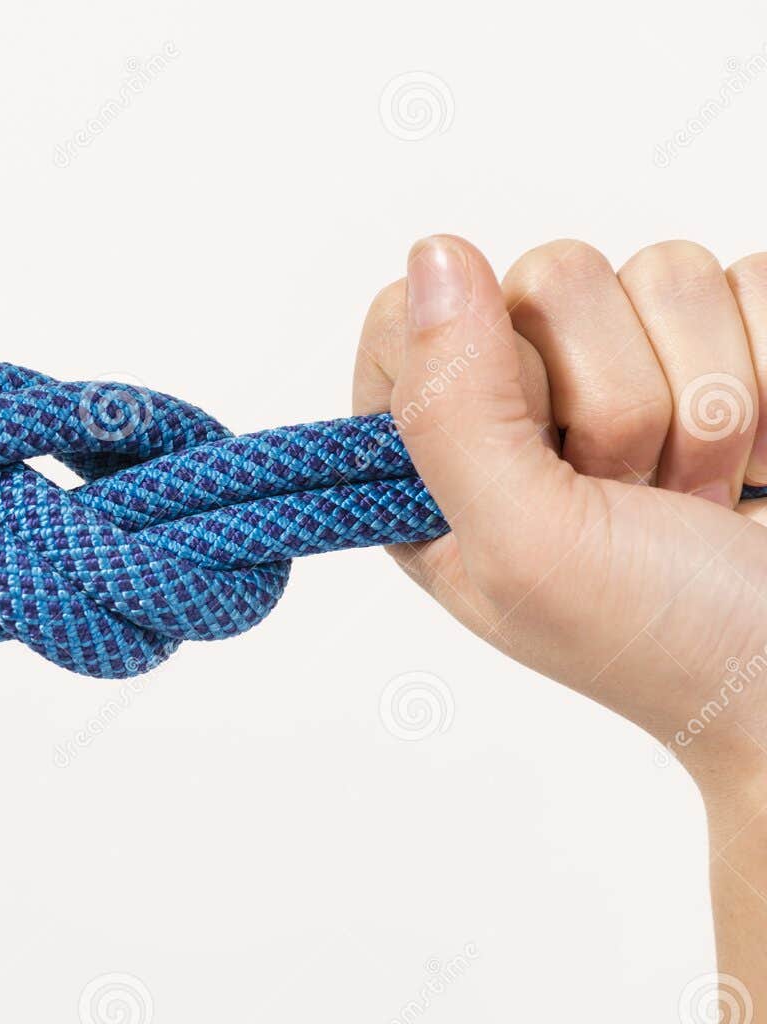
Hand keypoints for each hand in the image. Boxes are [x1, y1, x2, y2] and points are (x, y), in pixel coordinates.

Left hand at [354, 236, 766, 1023]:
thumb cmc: (666, 640)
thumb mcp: (523, 544)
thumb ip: (456, 406)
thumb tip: (435, 257)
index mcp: (439, 455)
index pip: (417, 312)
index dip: (485, 369)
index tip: (535, 462)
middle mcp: (525, 401)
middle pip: (553, 277)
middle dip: (622, 404)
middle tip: (639, 497)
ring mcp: (639, 363)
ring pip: (666, 271)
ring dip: (711, 402)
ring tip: (702, 495)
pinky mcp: (741, 342)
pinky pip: (756, 279)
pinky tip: (763, 462)